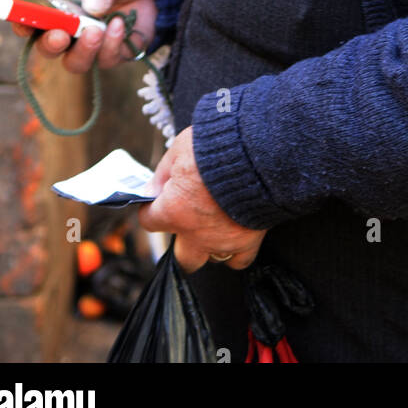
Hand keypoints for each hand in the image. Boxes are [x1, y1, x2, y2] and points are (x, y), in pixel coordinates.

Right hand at [9, 0, 156, 73]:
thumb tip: (93, 7)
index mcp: (59, 3)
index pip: (30, 19)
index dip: (22, 25)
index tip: (24, 26)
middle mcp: (70, 27)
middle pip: (48, 48)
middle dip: (51, 45)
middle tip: (62, 35)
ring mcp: (91, 43)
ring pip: (75, 63)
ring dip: (84, 50)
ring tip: (99, 29)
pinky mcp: (113, 53)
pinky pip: (106, 61)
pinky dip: (112, 46)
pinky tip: (122, 24)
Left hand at [139, 126, 267, 272]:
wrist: (257, 154)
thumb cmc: (217, 147)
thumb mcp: (181, 148)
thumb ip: (163, 173)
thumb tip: (151, 189)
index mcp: (174, 210)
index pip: (150, 220)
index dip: (153, 209)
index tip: (158, 201)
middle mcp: (195, 233)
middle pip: (181, 257)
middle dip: (183, 241)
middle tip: (191, 220)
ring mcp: (222, 240)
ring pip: (210, 260)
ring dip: (210, 246)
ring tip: (217, 226)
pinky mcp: (248, 241)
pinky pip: (239, 260)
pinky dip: (237, 252)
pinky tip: (237, 236)